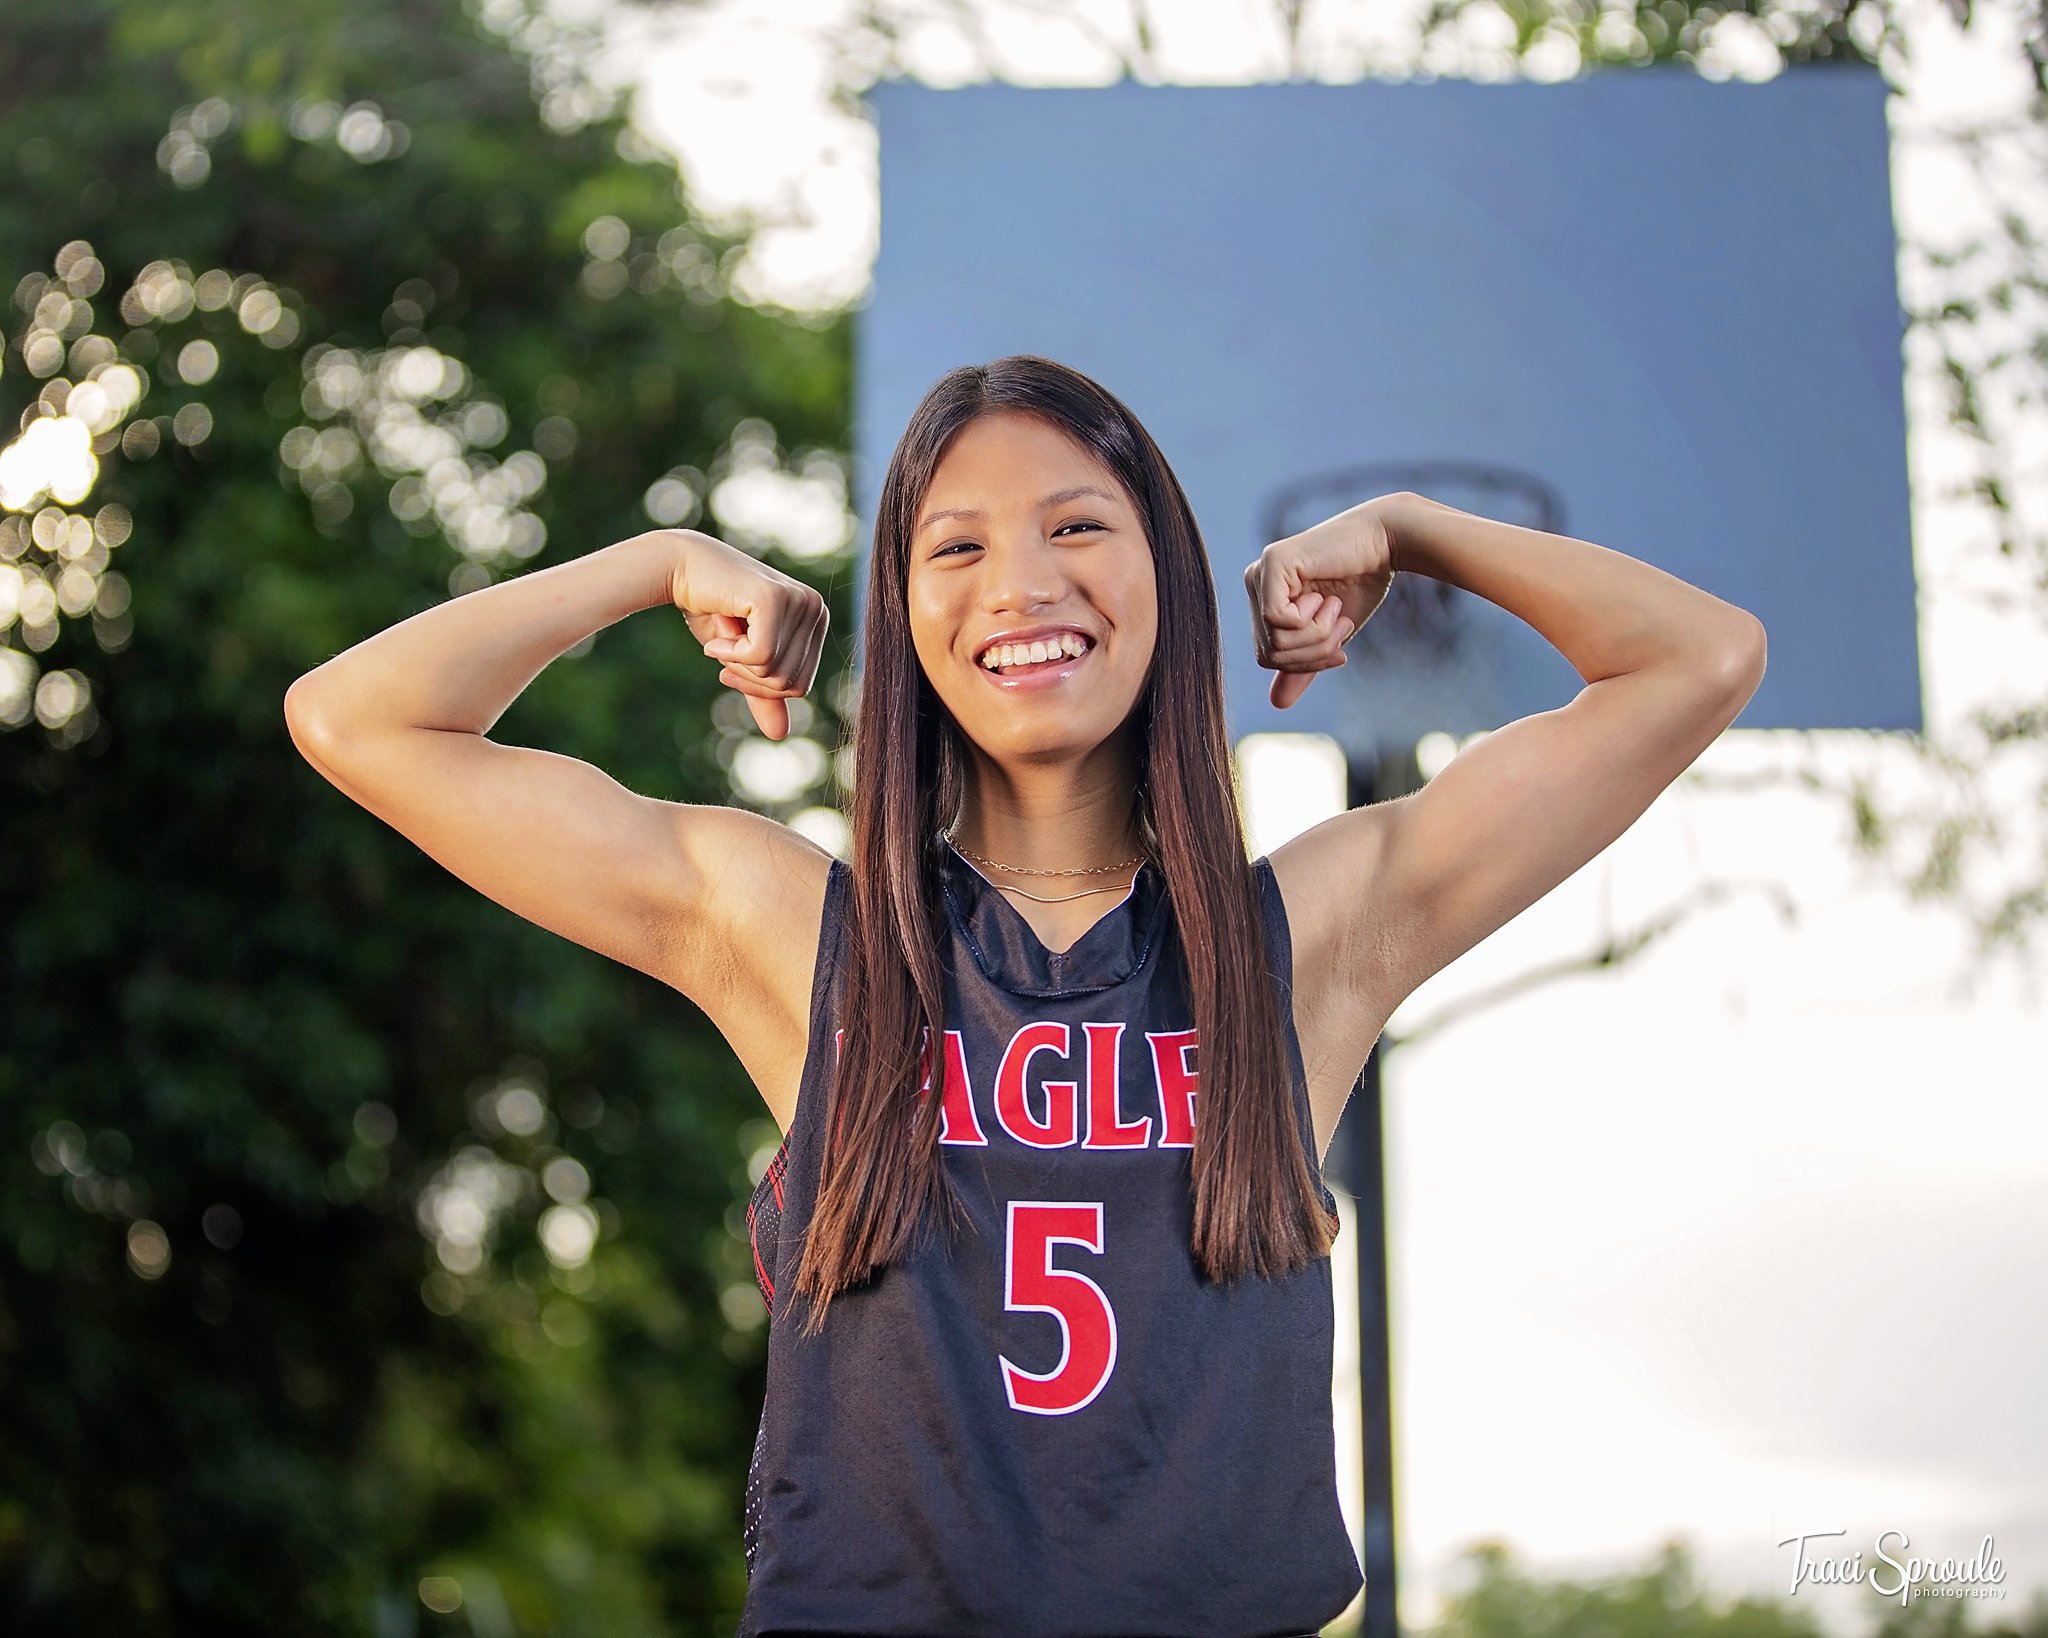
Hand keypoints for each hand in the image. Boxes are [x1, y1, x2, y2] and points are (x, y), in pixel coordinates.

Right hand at [665, 530, 829, 739]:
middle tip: (725, 647)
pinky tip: (720, 626)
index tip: (730, 667)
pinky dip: (730, 651)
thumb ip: (763, 693)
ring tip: (724, 631)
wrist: (680, 568)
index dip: (759, 687)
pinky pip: (761, 657)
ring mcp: (801, 602)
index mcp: (816, 621)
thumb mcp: (741, 659)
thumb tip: (781, 735)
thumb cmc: (712, 610)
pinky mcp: (777, 599)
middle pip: (790, 684)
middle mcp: (816, 608)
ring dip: (737, 661)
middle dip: (748, 676)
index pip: (799, 686)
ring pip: (775, 672)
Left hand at [1243, 497, 1398, 709]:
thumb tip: (1276, 704)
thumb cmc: (1361, 584)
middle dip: (1313, 652)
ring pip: (1274, 641)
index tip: (1340, 652)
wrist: (1387, 544)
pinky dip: (1310, 620)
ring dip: (1316, 635)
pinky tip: (1326, 599)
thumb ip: (1303, 665)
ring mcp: (1260, 572)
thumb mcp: (1330, 635)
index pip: (1267, 657)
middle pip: (1268, 653)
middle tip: (1342, 626)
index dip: (1305, 664)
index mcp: (1265, 599)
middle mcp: (1256, 583)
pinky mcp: (1271, 563)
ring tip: (1336, 610)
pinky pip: (1276, 619)